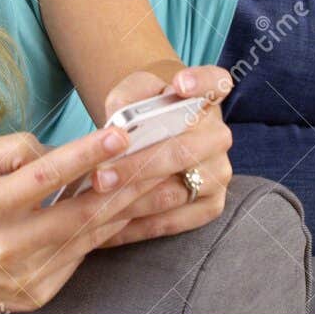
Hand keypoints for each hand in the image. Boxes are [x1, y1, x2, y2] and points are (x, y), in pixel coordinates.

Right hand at [0, 126, 168, 313]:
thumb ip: (9, 149)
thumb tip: (56, 153)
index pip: (43, 177)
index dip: (83, 155)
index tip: (119, 135)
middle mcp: (7, 246)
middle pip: (79, 213)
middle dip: (126, 184)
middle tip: (164, 160)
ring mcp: (25, 276)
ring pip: (89, 237)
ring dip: (130, 209)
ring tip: (165, 185)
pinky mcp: (37, 294)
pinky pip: (81, 257)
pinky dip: (107, 232)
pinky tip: (132, 211)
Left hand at [89, 67, 234, 248]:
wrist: (154, 139)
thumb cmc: (142, 112)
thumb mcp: (132, 95)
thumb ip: (127, 99)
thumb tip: (116, 122)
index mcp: (206, 98)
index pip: (216, 83)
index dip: (200, 84)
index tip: (179, 85)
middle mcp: (219, 135)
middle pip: (183, 151)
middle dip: (137, 167)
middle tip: (100, 177)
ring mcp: (219, 172)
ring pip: (175, 192)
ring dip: (132, 201)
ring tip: (95, 206)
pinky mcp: (212, 204)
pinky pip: (176, 221)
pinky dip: (140, 227)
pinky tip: (109, 230)